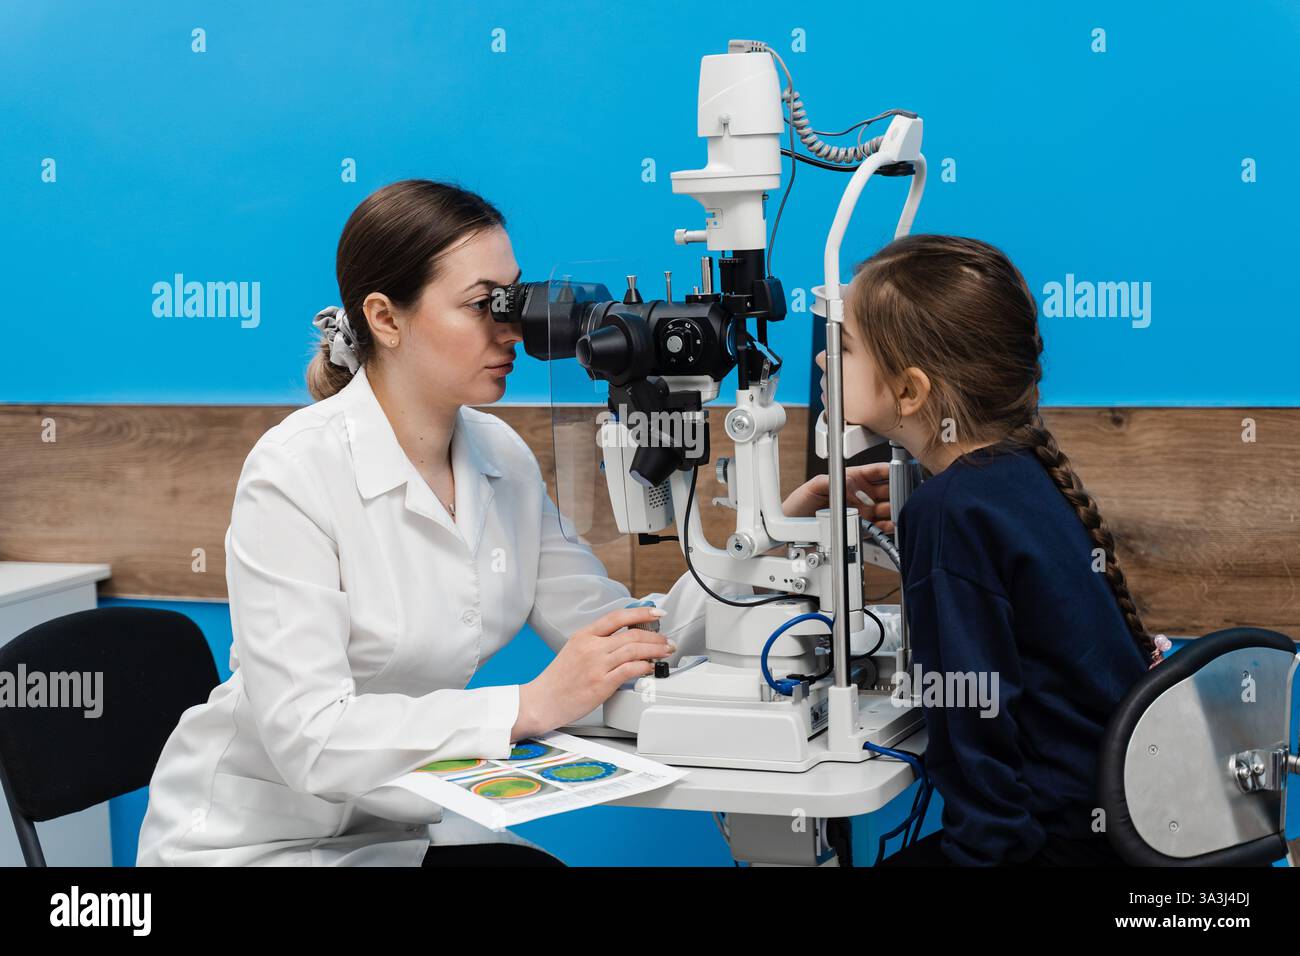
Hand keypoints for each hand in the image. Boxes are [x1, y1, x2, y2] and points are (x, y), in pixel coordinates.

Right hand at [512, 606, 673, 739]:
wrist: (541, 702)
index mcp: (584, 635)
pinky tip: (650, 667)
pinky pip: (630, 670)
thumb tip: (625, 642)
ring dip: (655, 650)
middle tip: (667, 640)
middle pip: (632, 634)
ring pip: (635, 650)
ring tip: (664, 652)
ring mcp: (597, 665)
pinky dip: (645, 666)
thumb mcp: (574, 650)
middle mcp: (591, 647)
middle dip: (655, 636)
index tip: (657, 612)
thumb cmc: (558, 680)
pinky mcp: (602, 684)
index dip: (641, 612)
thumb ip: (598, 643)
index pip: (617, 616)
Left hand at [782, 462, 893, 532]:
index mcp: (854, 479)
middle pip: (889, 490)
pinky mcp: (863, 529)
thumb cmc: (801, 502)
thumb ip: (838, 481)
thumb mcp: (816, 484)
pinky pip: (882, 528)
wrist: (792, 527)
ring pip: (889, 509)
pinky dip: (889, 527)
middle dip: (899, 490)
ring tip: (901, 511)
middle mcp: (863, 495)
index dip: (892, 470)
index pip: (880, 471)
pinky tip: (892, 524)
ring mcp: (864, 512)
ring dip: (897, 509)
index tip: (902, 471)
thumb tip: (857, 489)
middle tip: (905, 493)